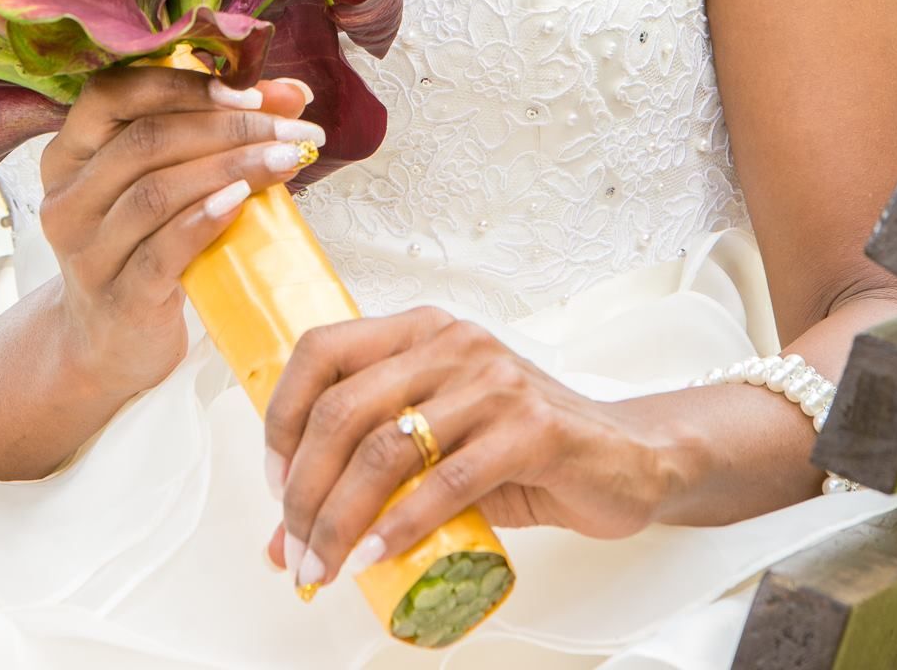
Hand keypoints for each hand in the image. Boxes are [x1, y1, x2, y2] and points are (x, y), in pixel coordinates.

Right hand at [39, 64, 323, 401]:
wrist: (109, 344)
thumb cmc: (143, 245)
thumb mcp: (162, 182)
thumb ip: (213, 129)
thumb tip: (291, 94)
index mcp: (69, 153)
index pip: (112, 93)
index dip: (181, 83)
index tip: (251, 92)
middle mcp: (68, 198)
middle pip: (147, 141)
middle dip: (231, 127)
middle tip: (295, 128)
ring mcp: (86, 253)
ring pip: (157, 191)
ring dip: (232, 168)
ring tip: (287, 159)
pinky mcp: (117, 300)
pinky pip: (162, 250)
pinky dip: (206, 219)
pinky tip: (244, 201)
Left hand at [261, 306, 691, 590]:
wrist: (623, 456)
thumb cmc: (520, 448)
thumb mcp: (438, 444)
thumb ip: (373, 473)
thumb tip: (286, 535)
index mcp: (418, 330)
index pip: (321, 350)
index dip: (281, 417)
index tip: (272, 482)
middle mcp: (449, 342)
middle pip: (343, 409)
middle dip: (304, 490)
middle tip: (295, 549)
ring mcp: (491, 381)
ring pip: (384, 449)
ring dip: (341, 520)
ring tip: (325, 567)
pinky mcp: (530, 428)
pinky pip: (446, 480)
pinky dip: (400, 526)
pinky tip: (377, 558)